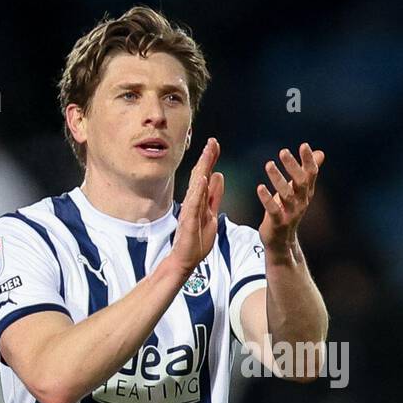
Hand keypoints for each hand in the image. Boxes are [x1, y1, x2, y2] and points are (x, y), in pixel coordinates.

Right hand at [168, 136, 223, 280]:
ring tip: (208, 153)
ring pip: (197, 185)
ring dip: (203, 168)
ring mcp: (190, 210)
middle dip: (207, 158)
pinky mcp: (189, 220)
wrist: (184, 260)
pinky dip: (199, 190)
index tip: (215, 144)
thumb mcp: (211, 214)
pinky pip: (194, 203)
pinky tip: (203, 178)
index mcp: (200, 200)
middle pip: (200, 176)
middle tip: (213, 141)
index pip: (205, 176)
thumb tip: (218, 176)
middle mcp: (193, 202)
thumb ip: (214, 196)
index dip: (210, 160)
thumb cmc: (196, 241)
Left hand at [257, 142, 323, 253]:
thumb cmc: (288, 210)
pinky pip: (274, 210)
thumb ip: (307, 171)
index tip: (304, 145)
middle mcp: (301, 202)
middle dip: (293, 166)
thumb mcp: (299, 190)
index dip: (309, 160)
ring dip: (278, 179)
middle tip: (283, 151)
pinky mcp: (278, 223)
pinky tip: (260, 187)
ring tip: (269, 164)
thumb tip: (320, 153)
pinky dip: (267, 199)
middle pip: (301, 182)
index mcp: (306, 192)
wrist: (282, 241)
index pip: (311, 174)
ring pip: (287, 195)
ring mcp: (291, 213)